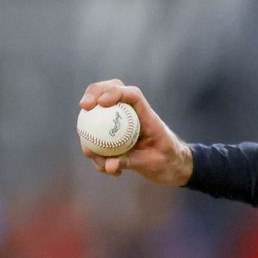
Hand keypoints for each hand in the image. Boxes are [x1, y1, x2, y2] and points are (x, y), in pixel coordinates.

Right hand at [78, 79, 192, 184]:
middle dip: (94, 92)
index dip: (115, 92)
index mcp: (148, 117)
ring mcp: (123, 121)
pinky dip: (96, 151)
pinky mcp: (115, 132)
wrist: (173, 167)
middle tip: (84, 106)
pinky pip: (98, 134)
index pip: (133, 95)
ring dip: (87, 127)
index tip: (101, 103)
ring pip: (100, 111)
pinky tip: (106, 167)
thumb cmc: (168, 162)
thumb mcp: (152, 163)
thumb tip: (109, 165)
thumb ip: (130, 161)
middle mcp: (134, 115)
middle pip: (112, 90)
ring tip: (92, 155)